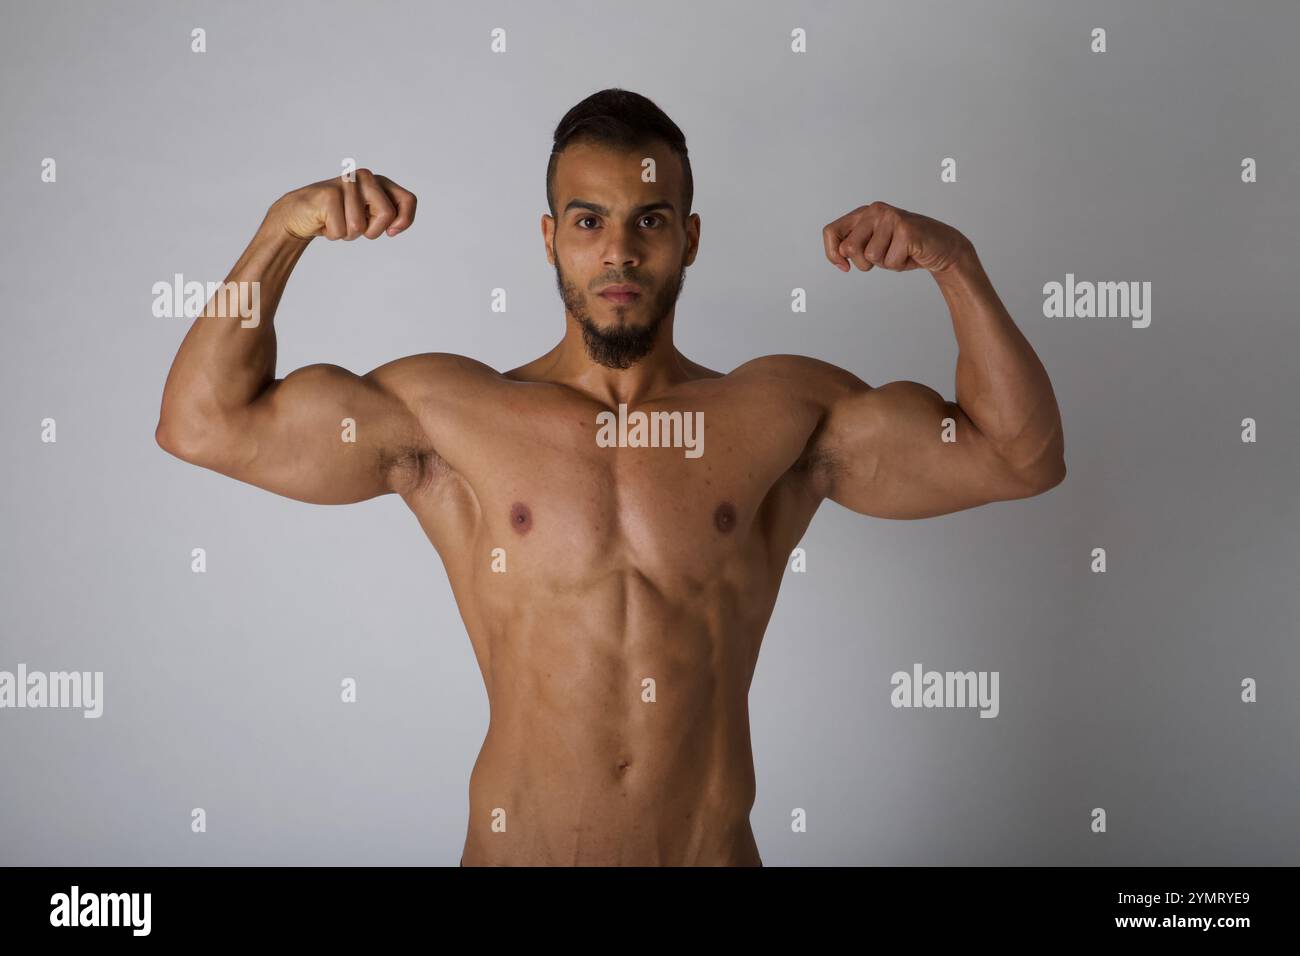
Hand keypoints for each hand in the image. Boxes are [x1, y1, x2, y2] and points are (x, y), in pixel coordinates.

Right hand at [269, 169, 416, 240]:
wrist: (300, 214)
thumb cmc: (338, 217)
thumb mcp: (368, 217)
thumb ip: (386, 216)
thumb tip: (395, 226)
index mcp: (379, 182)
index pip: (408, 200)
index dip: (405, 220)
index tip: (392, 232)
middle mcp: (365, 177)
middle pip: (387, 214)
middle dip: (372, 231)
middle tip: (355, 227)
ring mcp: (347, 183)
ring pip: (360, 226)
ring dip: (347, 234)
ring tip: (336, 221)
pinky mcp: (329, 194)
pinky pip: (341, 230)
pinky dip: (333, 234)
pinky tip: (324, 221)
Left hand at [822, 201, 969, 273]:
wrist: (942, 248)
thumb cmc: (905, 249)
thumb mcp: (873, 247)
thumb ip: (854, 247)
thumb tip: (839, 258)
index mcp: (863, 213)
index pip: (830, 231)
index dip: (832, 253)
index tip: (844, 266)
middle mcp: (874, 210)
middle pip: (848, 248)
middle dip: (864, 263)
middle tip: (883, 257)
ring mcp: (890, 218)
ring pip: (870, 256)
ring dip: (885, 263)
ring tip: (899, 252)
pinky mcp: (905, 229)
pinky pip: (890, 261)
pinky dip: (899, 265)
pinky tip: (910, 253)